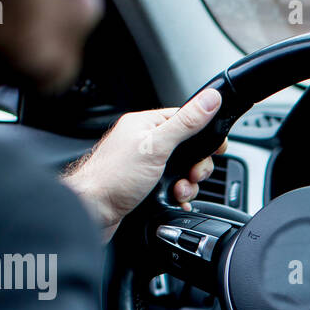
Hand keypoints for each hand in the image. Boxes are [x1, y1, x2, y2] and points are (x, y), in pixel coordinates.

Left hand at [62, 87, 228, 241]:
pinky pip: (173, 187)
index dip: (203, 134)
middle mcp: (145, 142)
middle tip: (191, 175)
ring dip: (187, 185)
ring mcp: (145, 164)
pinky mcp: (145, 185)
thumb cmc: (113, 178)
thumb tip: (211, 98)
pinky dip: (179, 195)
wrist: (93, 211)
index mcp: (146, 124)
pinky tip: (176, 200)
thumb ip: (186, 123)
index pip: (185, 118)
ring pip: (182, 170)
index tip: (216, 148)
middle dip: (196, 166)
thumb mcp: (156, 146)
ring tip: (178, 191)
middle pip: (187, 148)